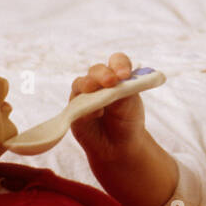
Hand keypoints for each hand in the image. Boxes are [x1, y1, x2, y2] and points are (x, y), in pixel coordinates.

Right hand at [70, 53, 148, 167]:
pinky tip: (95, 113)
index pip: (117, 61)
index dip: (120, 64)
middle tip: (110, 81)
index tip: (125, 74)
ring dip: (88, 85)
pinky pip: (75, 105)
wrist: (119, 144)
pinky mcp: (74, 110)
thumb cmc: (127, 119)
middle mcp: (98, 81)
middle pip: (96, 70)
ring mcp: (84, 94)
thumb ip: (123, 91)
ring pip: (81, 83)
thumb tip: (112, 84)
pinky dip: (84, 107)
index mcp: (116, 75)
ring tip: (94, 91)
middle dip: (102, 74)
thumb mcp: (131, 104)